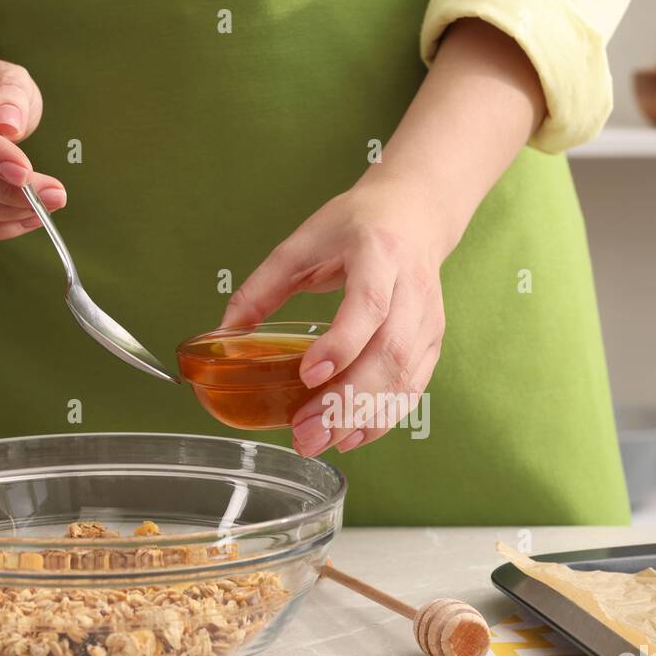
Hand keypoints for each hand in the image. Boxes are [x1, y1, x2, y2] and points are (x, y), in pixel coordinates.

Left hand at [222, 174, 449, 456]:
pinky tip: (350, 436)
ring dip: (362, 418)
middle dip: (347, 400)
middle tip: (305, 432)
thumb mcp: (302, 242)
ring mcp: (427, 320)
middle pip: (389, 353)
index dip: (343, 343)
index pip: (369, 304)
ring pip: (404, 379)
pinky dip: (382, 418)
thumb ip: (262, 287)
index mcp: (378, 254)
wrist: (415, 214)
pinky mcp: (432, 342)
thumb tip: (224, 334)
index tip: (308, 374)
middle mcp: (411, 289)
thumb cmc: (356, 225)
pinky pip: (411, 389)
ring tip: (320, 442)